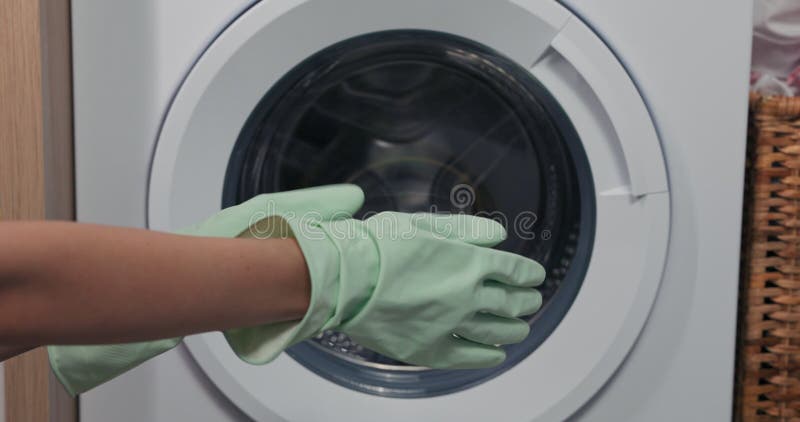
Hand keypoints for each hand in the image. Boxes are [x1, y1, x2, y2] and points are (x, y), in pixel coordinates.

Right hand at [230, 210, 544, 368]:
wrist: (343, 277)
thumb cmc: (376, 246)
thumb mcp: (423, 224)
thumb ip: (465, 230)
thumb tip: (499, 235)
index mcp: (468, 262)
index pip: (512, 270)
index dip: (528, 274)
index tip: (534, 276)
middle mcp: (466, 296)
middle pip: (510, 302)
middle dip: (526, 301)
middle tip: (532, 301)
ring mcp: (450, 325)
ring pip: (495, 331)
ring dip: (513, 329)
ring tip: (521, 328)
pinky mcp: (429, 348)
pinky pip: (468, 358)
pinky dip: (487, 357)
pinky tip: (497, 355)